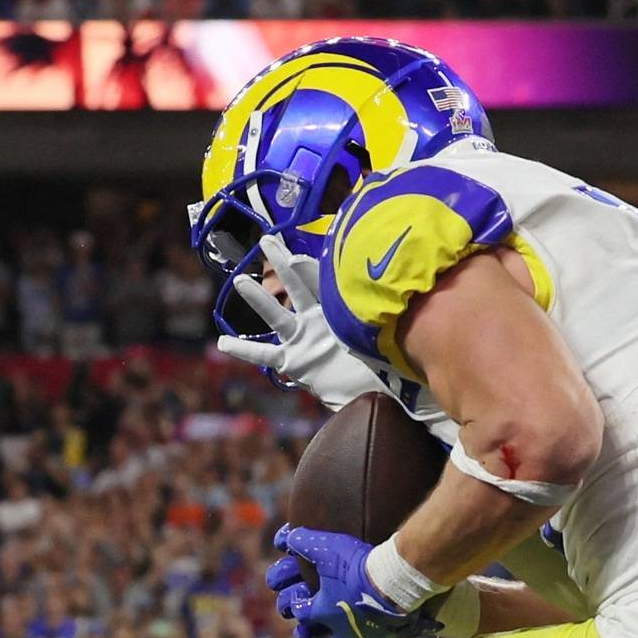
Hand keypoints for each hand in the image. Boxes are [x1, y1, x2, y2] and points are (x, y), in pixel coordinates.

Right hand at [217, 235, 383, 409]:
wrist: (376, 396)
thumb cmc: (388, 369)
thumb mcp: (392, 344)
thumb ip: (394, 327)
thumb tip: (413, 293)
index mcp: (342, 314)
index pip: (326, 285)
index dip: (314, 269)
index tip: (301, 254)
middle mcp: (320, 322)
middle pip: (299, 288)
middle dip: (284, 264)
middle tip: (269, 241)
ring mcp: (304, 339)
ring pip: (279, 315)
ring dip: (260, 298)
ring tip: (241, 281)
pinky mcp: (294, 362)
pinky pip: (266, 355)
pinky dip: (246, 350)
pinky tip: (224, 342)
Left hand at [267, 524, 440, 637]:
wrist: (393, 580)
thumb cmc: (356, 566)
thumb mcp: (325, 548)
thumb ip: (303, 542)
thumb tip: (285, 538)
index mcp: (322, 611)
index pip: (300, 611)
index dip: (296, 602)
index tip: (301, 592)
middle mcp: (342, 629)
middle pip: (324, 636)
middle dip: (325, 630)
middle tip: (330, 617)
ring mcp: (365, 635)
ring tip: (358, 630)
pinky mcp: (388, 637)